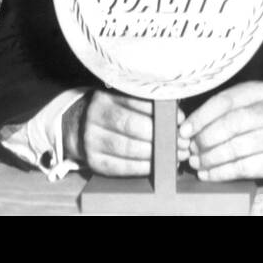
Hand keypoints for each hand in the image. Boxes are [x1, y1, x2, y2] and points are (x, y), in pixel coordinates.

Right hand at [68, 90, 187, 177]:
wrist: (80, 126)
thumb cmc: (113, 110)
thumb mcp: (122, 97)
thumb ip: (144, 101)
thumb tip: (175, 113)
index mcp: (105, 95)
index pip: (136, 101)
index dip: (161, 112)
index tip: (180, 120)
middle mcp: (95, 115)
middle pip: (133, 126)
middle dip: (161, 136)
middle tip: (182, 141)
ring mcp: (91, 139)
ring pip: (128, 148)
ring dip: (156, 154)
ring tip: (175, 154)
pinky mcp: (94, 161)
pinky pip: (122, 167)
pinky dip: (144, 167)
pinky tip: (158, 165)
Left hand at [178, 82, 262, 184]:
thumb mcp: (253, 104)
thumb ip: (225, 111)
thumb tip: (189, 127)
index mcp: (259, 91)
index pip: (224, 101)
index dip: (201, 117)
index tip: (184, 130)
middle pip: (230, 124)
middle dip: (204, 139)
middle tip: (191, 149)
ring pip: (235, 148)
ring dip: (210, 158)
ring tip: (197, 163)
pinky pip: (244, 168)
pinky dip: (221, 173)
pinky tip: (209, 175)